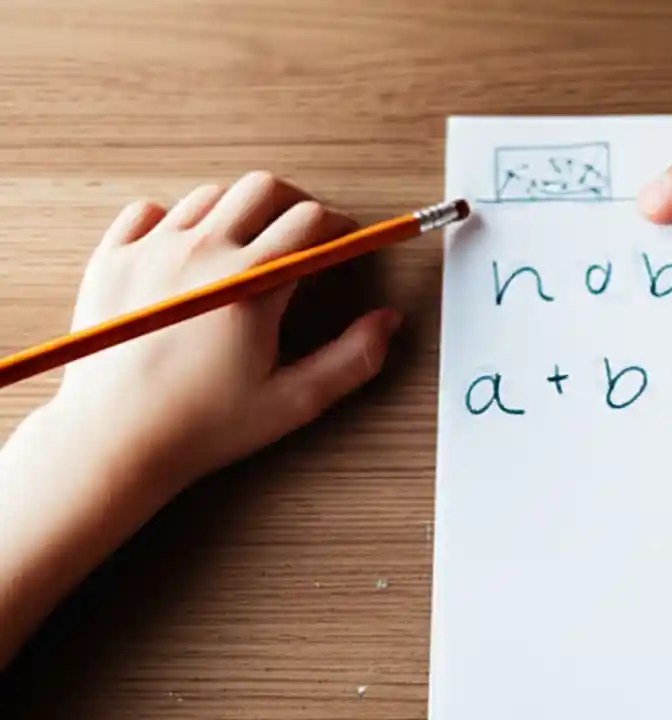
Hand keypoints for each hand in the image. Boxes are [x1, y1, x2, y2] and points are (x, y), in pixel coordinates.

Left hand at [0, 172, 398, 663]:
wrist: (112, 441)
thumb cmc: (201, 426)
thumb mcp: (293, 400)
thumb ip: (353, 358)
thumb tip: (387, 321)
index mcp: (251, 286)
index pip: (310, 221)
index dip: (339, 225)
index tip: (345, 240)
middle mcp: (201, 255)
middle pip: (262, 189)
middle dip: (295, 204)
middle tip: (303, 234)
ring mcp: (151, 251)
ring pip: (210, 196)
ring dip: (240, 211)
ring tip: (248, 247)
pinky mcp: (112, 259)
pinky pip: (149, 211)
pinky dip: (175, 220)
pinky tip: (188, 251)